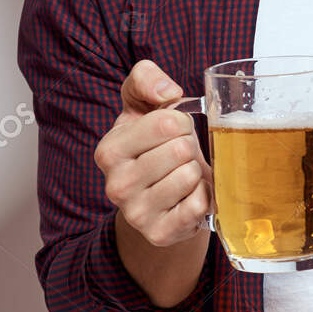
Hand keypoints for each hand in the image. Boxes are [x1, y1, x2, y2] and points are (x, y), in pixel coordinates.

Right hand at [93, 59, 213, 248]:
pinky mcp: (159, 233)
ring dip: (196, 171)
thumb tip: (167, 92)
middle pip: (181, 149)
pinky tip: (189, 195)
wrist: (158, 197)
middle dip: (189, 147)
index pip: (166, 122)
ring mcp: (136, 213)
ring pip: (190, 176)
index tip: (171, 130)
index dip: (180, 121)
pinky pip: (199, 204)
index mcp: (109, 150)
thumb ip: (146, 78)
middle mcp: (116, 185)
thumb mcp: (142, 103)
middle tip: (178, 156)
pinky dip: (203, 196)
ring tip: (181, 174)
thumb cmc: (152, 143)